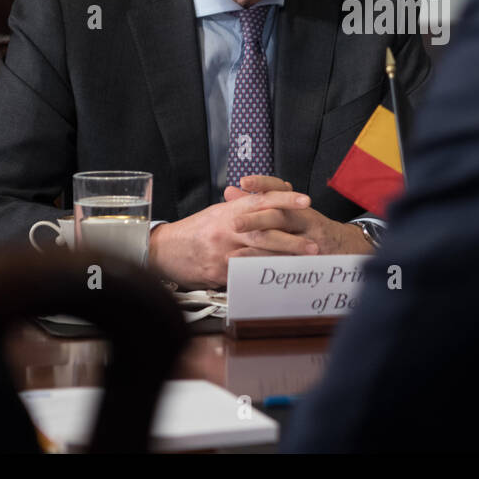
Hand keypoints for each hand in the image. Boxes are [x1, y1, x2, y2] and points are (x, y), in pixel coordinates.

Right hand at [150, 187, 319, 288]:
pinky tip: (279, 279)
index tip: (306, 201)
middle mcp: (227, 229)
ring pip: (258, 255)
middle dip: (292, 239)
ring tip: (304, 264)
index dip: (285, 199)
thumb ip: (243, 207)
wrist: (164, 250)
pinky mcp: (218, 272)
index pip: (261, 200)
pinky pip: (245, 274)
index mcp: (229, 211)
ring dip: (283, 261)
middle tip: (314, 245)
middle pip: (264, 232)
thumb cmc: (194, 231)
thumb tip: (268, 200)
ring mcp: (223, 252)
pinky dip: (263, 276)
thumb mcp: (218, 212)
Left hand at [225, 175, 372, 257]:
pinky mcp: (312, 262)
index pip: (280, 189)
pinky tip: (252, 273)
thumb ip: (258, 201)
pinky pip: (290, 266)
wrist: (348, 247)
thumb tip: (230, 191)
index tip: (244, 182)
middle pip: (281, 216)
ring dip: (257, 251)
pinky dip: (270, 269)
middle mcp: (306, 220)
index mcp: (297, 205)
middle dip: (256, 220)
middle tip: (234, 223)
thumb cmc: (311, 227)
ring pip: (285, 244)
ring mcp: (312, 241)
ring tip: (235, 255)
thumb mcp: (290, 210)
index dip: (263, 184)